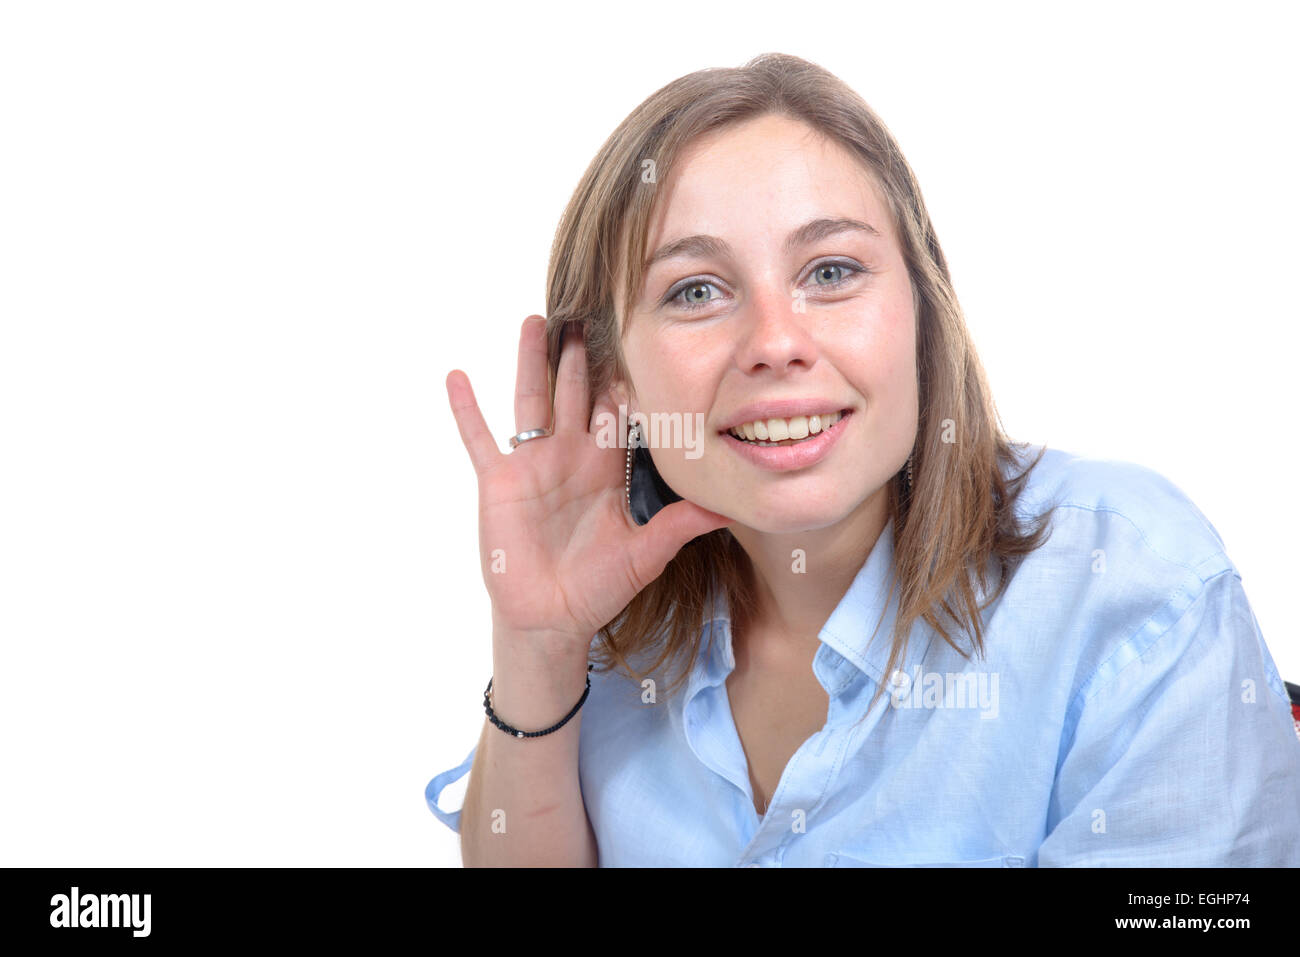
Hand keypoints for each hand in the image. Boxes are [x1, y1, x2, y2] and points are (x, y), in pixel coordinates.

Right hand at [445, 315, 732, 655]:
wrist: (552, 618)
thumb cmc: (598, 588)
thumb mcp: (646, 554)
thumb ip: (680, 525)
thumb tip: (728, 509)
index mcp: (604, 468)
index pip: (615, 410)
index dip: (622, 375)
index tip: (633, 333)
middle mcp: (568, 457)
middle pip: (575, 391)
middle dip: (580, 352)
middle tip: (586, 306)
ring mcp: (531, 466)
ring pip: (531, 400)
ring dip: (531, 361)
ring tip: (535, 319)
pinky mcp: (498, 482)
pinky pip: (479, 438)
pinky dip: (466, 409)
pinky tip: (456, 376)